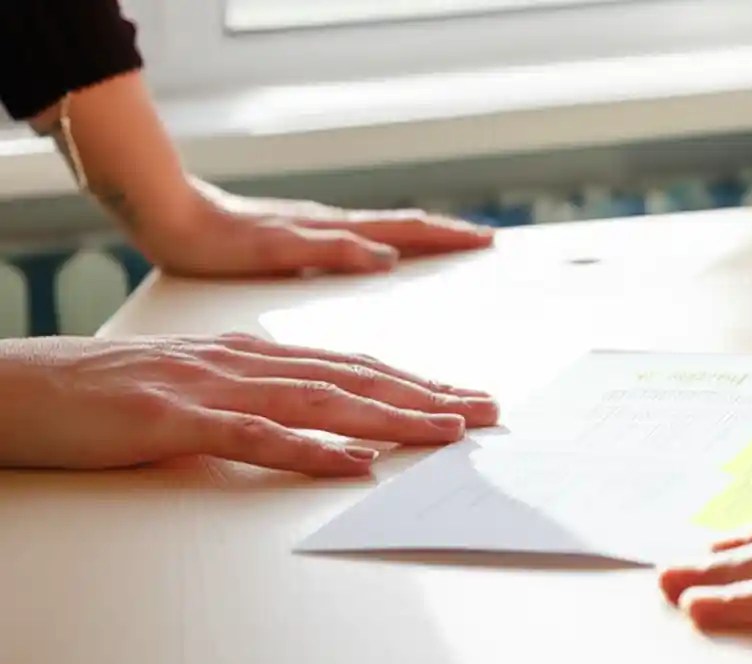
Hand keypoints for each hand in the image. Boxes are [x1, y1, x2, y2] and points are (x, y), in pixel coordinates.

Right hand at [0, 334, 498, 475]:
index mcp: (253, 354)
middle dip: (427, 394)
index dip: (414, 381)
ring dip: (391, 417)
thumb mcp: (200, 386)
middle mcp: (245, 361)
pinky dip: (309, 449)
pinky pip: (254, 435)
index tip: (464, 398)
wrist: (22, 385)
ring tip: (446, 431)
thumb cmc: (111, 392)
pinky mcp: (176, 419)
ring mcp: (212, 387)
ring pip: (321, 399)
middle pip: (355, 377)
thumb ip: (258, 396)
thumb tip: (321, 425)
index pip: (352, 366)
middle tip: (486, 409)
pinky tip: (352, 462)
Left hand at [132, 178, 494, 277]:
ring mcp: (318, 234)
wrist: (168, 217)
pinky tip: (381, 261)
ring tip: (449, 249)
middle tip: (484, 242)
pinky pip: (360, 247)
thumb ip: (331, 251)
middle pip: (405, 229)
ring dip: (422, 242)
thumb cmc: (215, 241)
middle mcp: (333, 229)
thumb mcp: (275, 251)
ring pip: (384, 236)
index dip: (448, 238)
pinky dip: (387, 250)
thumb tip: (386, 257)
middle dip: (448, 237)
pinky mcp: (300, 244)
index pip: (407, 231)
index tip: (486, 240)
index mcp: (335, 232)